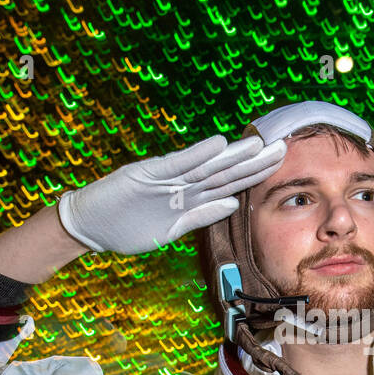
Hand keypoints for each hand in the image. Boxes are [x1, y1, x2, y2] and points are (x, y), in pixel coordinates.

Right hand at [55, 134, 285, 254]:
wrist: (90, 225)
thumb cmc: (127, 228)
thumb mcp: (171, 230)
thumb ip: (201, 216)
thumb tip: (232, 203)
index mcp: (190, 198)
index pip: (229, 184)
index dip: (254, 175)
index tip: (280, 166)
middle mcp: (183, 184)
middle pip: (225, 172)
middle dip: (254, 162)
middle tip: (283, 148)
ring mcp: (166, 179)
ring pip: (207, 166)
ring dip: (233, 156)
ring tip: (258, 144)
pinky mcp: (147, 174)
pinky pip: (177, 164)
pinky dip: (197, 155)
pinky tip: (218, 145)